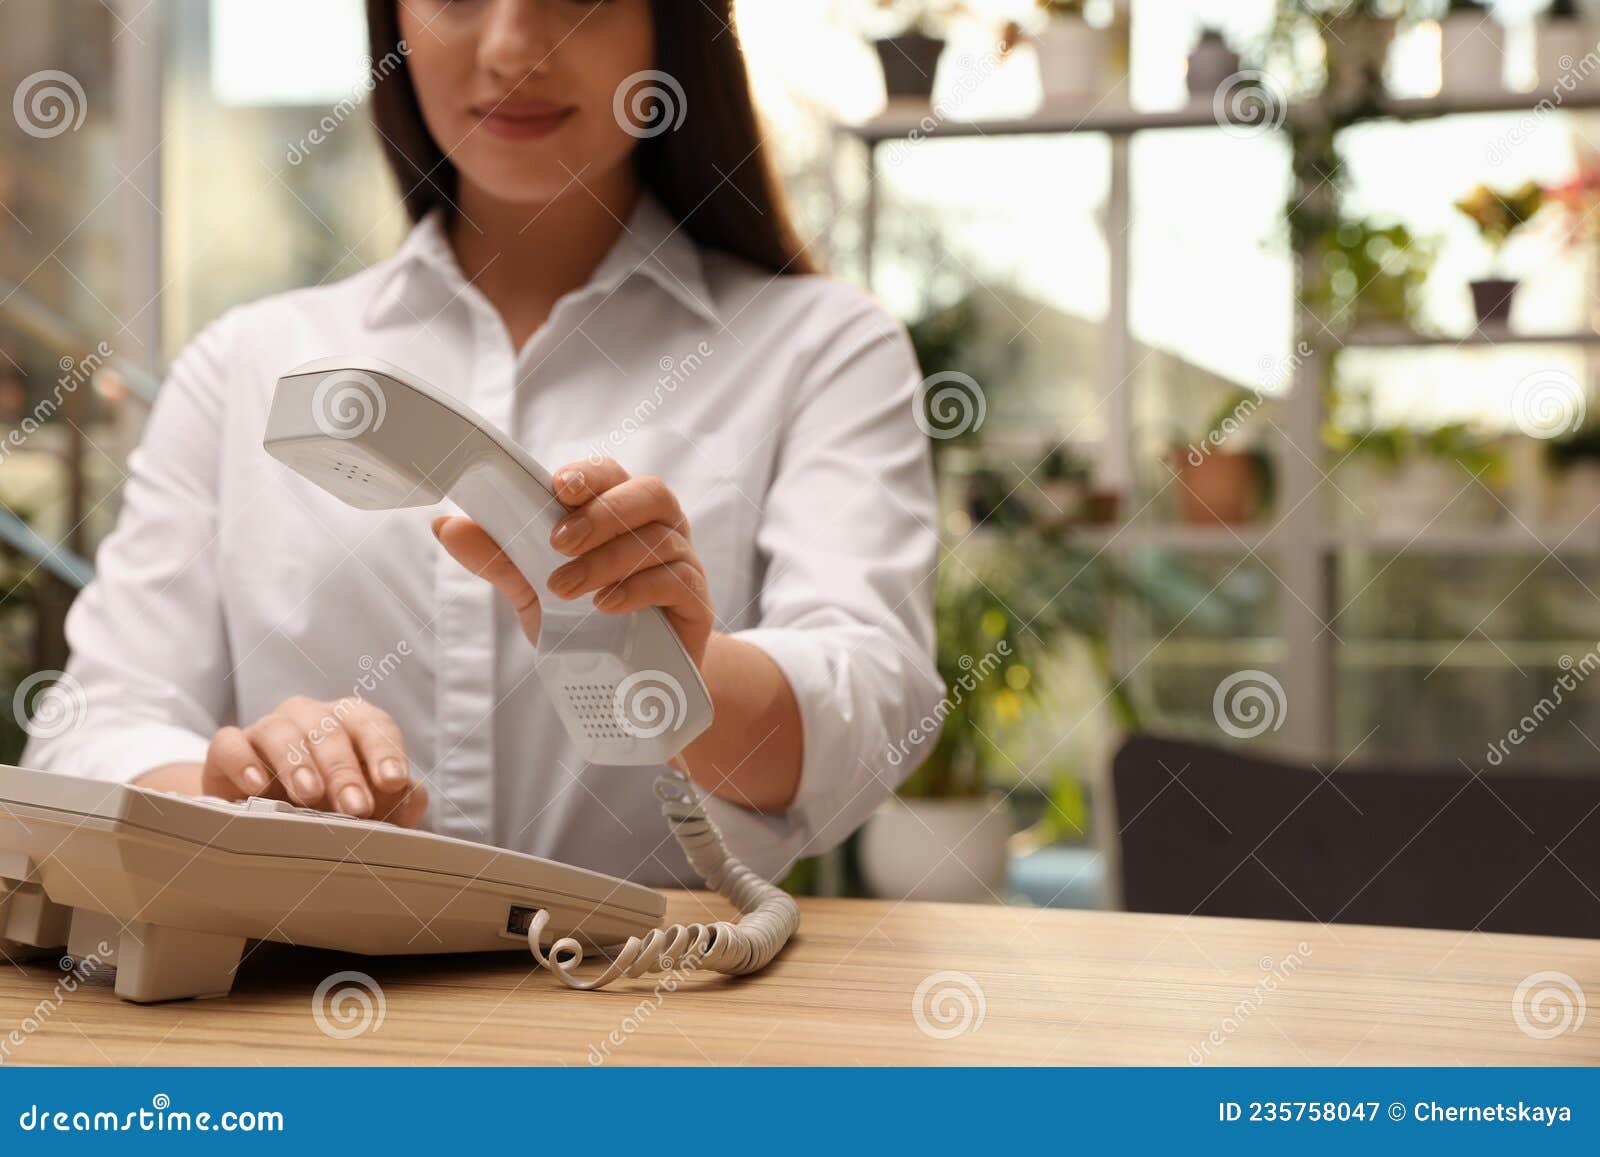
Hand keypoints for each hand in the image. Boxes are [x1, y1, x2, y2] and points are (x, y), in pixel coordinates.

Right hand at [195, 696, 427, 826]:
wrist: (264, 818)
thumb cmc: (330, 808)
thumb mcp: (369, 809)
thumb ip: (398, 801)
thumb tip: (412, 795)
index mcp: (352, 724)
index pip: (374, 726)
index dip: (385, 751)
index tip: (393, 782)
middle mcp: (312, 718)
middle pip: (330, 731)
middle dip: (345, 771)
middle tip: (356, 808)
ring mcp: (268, 729)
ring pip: (282, 731)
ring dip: (298, 763)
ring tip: (310, 797)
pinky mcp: (228, 749)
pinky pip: (231, 743)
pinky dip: (243, 761)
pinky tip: (256, 786)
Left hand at [433, 456, 714, 665]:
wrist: (636, 684)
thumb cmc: (591, 625)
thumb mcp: (537, 593)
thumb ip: (500, 559)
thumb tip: (446, 526)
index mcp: (622, 514)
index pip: (611, 475)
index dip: (588, 474)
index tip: (557, 487)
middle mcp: (659, 529)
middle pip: (648, 494)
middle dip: (601, 514)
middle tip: (558, 544)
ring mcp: (684, 563)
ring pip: (659, 539)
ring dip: (607, 559)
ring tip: (565, 588)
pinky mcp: (697, 603)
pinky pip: (677, 581)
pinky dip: (638, 589)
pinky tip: (607, 605)